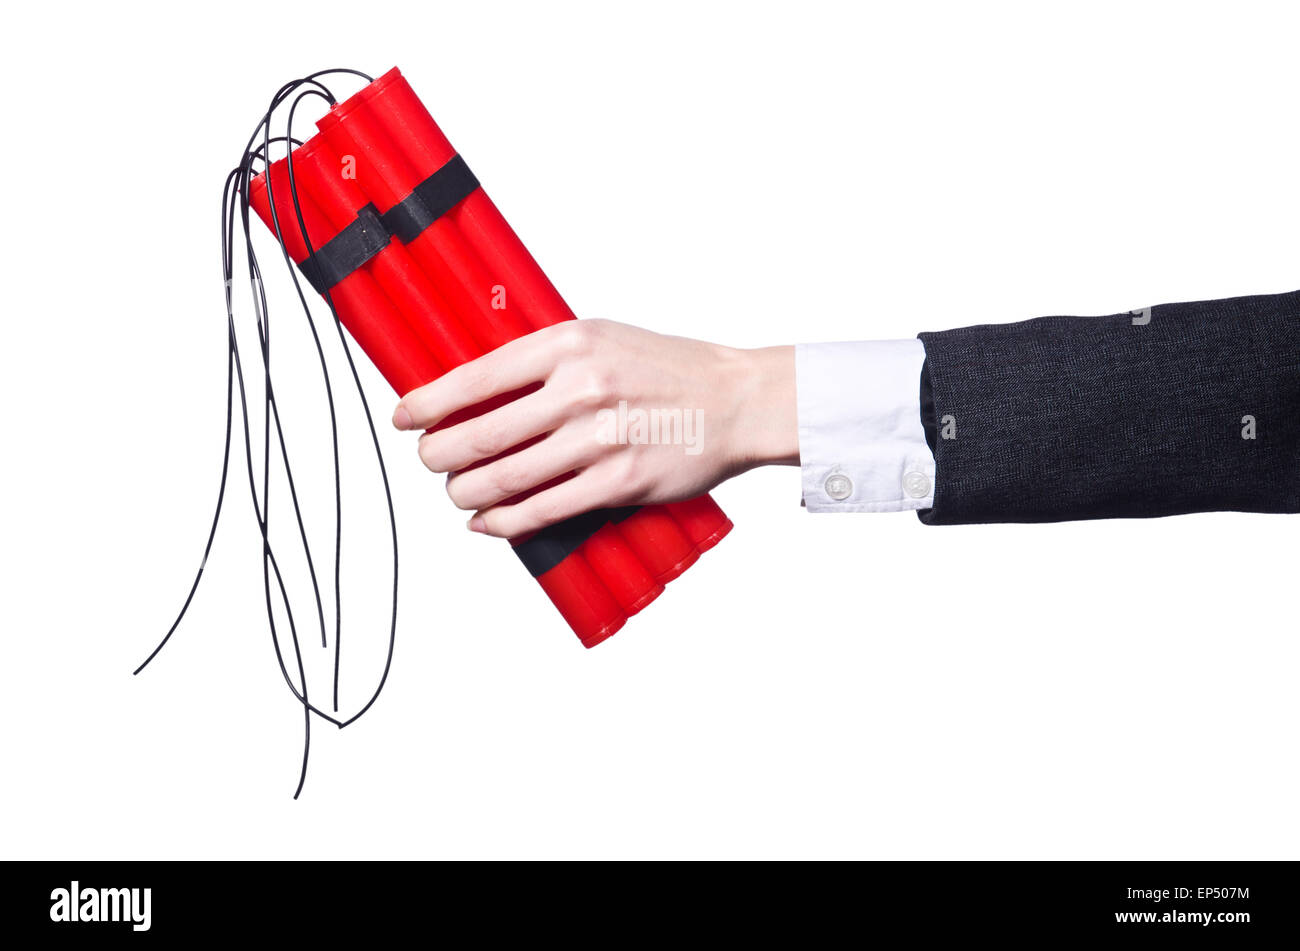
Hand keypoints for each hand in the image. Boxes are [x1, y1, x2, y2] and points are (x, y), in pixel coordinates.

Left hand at [392, 319, 796, 536]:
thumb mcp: (602, 337)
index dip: (428, 404)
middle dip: (439, 456)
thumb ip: (545, 361)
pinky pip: (543, 510)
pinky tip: (487, 522)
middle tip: (430, 460)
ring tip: (456, 492)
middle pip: (480, 435)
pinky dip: (504, 521)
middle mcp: (580, 389)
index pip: (476, 378)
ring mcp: (599, 440)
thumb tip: (480, 390)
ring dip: (465, 492)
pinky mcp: (619, 483)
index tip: (404, 418)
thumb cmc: (668, 368)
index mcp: (569, 344)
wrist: (736, 400)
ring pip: (504, 478)